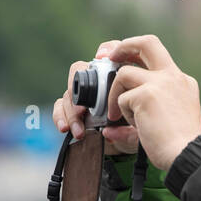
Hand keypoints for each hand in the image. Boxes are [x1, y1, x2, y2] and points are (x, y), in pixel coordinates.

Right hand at [51, 39, 140, 155]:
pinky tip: (65, 128)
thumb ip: (129, 133)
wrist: (128, 149)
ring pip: (69, 91)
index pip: (112, 53)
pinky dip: (60, 116)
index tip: (102, 57)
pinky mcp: (74, 109)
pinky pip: (60, 106)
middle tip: (83, 109)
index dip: (108, 50)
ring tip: (79, 131)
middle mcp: (100, 81)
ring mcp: (85, 95)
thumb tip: (108, 132)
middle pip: (82, 69)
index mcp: (121, 77)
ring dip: (71, 111)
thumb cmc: (138, 132)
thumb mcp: (140, 131)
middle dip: (79, 86)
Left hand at [103, 34, 200, 171]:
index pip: (157, 56)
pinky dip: (121, 112)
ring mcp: (161, 83)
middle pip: (147, 42)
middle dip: (123, 46)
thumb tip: (116, 117)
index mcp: (182, 81)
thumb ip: (152, 108)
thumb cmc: (180, 144)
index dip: (137, 54)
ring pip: (124, 73)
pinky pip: (122, 98)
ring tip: (118, 114)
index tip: (121, 60)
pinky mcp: (147, 95)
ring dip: (116, 93)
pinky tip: (134, 126)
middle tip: (107, 57)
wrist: (187, 154)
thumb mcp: (171, 118)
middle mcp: (173, 77)